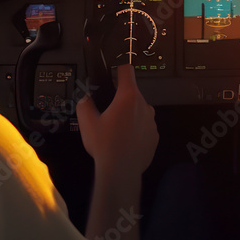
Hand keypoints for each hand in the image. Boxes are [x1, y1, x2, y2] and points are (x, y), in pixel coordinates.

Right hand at [76, 64, 158, 183]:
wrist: (121, 171)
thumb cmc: (106, 146)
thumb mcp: (87, 123)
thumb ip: (85, 105)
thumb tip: (86, 99)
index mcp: (128, 98)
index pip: (127, 71)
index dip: (120, 69)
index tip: (116, 71)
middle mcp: (144, 106)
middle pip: (132, 94)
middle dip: (121, 101)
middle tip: (108, 115)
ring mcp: (151, 121)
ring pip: (139, 111)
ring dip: (129, 116)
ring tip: (116, 132)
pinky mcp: (155, 135)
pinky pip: (144, 127)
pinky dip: (136, 130)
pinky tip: (125, 141)